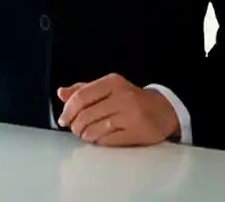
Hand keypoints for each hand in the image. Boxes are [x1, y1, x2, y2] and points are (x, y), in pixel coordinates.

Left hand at [57, 73, 178, 146]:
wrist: (163, 110)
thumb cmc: (130, 99)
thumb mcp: (108, 88)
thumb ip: (83, 90)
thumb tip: (61, 93)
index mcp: (112, 82)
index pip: (81, 96)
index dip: (68, 110)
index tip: (63, 120)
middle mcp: (123, 96)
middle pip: (86, 115)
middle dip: (75, 126)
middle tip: (75, 130)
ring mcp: (131, 115)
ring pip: (95, 129)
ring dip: (85, 135)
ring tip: (86, 135)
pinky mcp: (138, 132)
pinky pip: (108, 140)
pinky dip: (98, 142)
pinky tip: (98, 139)